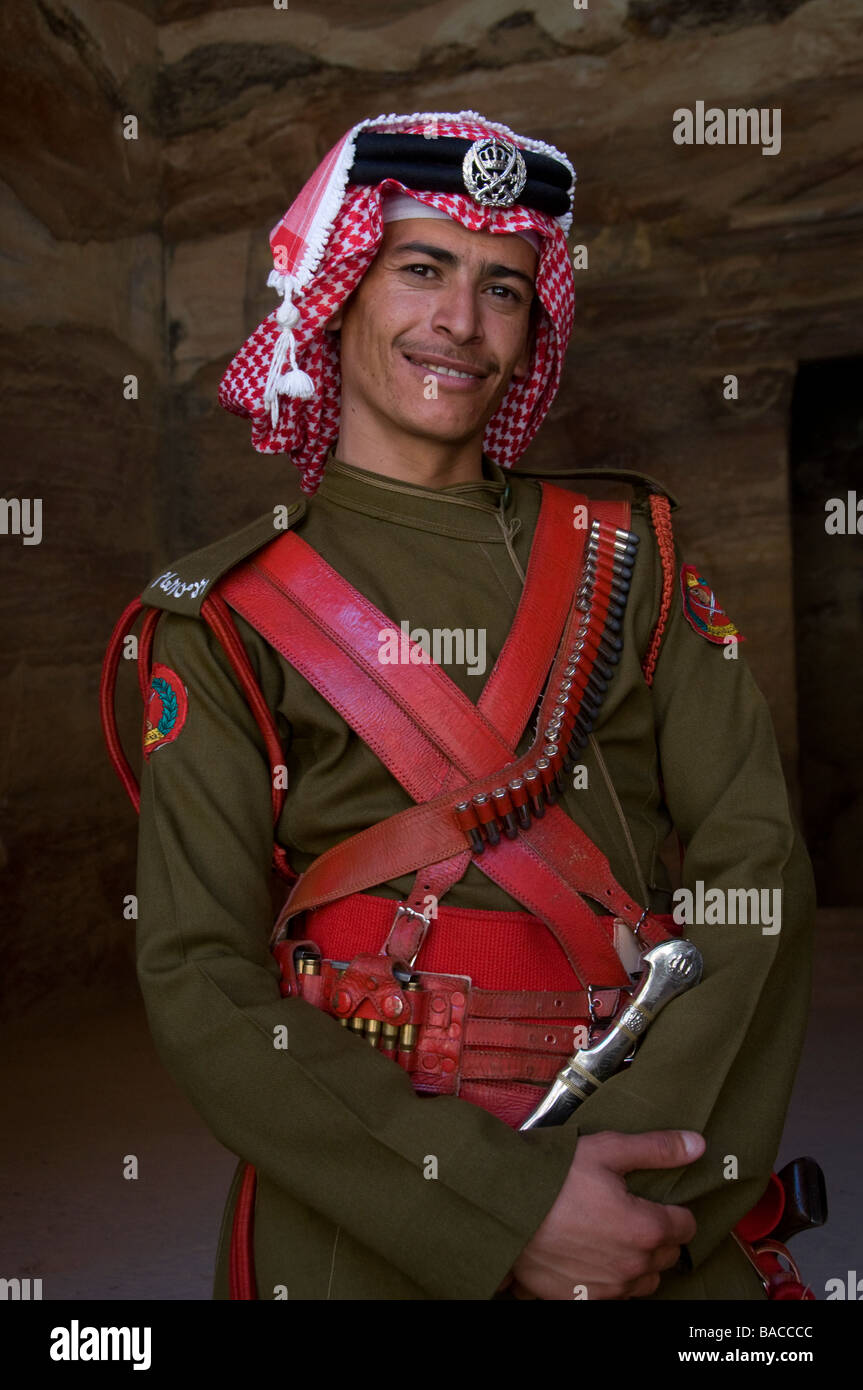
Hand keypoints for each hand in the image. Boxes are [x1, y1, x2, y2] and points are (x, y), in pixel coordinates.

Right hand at [510, 1129, 703, 1300]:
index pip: (686, 1227)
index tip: (654, 1200)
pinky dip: (608, 1279)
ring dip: (636, 1262)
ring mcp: (608, 1289)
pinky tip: (588, 1255)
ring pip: (642, 1281)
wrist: (503, 1209)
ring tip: (610, 1235)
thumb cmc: (554, 1176)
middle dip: (656, 1236)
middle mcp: (633, 1267)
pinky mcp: (582, 1301)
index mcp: (646, 1228)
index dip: (674, 1210)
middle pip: (666, 1257)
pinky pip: (612, 1296)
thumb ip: (656, 1149)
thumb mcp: (607, 1150)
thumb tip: (698, 1145)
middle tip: (629, 1213)